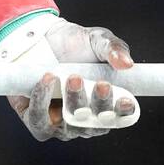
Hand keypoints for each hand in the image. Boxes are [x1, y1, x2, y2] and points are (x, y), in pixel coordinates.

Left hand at [8, 19, 137, 141]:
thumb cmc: (75, 44)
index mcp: (106, 103)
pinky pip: (39, 120)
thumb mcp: (99, 39)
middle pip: (96, 125)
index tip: (125, 100)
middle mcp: (85, 119)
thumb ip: (115, 48)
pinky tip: (48, 79)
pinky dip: (43, 101)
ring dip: (74, 103)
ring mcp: (61, 123)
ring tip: (73, 77)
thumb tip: (127, 63)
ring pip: (70, 126)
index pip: (120, 117)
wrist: (43, 38)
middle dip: (100, 105)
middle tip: (101, 83)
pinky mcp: (36, 120)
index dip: (124, 113)